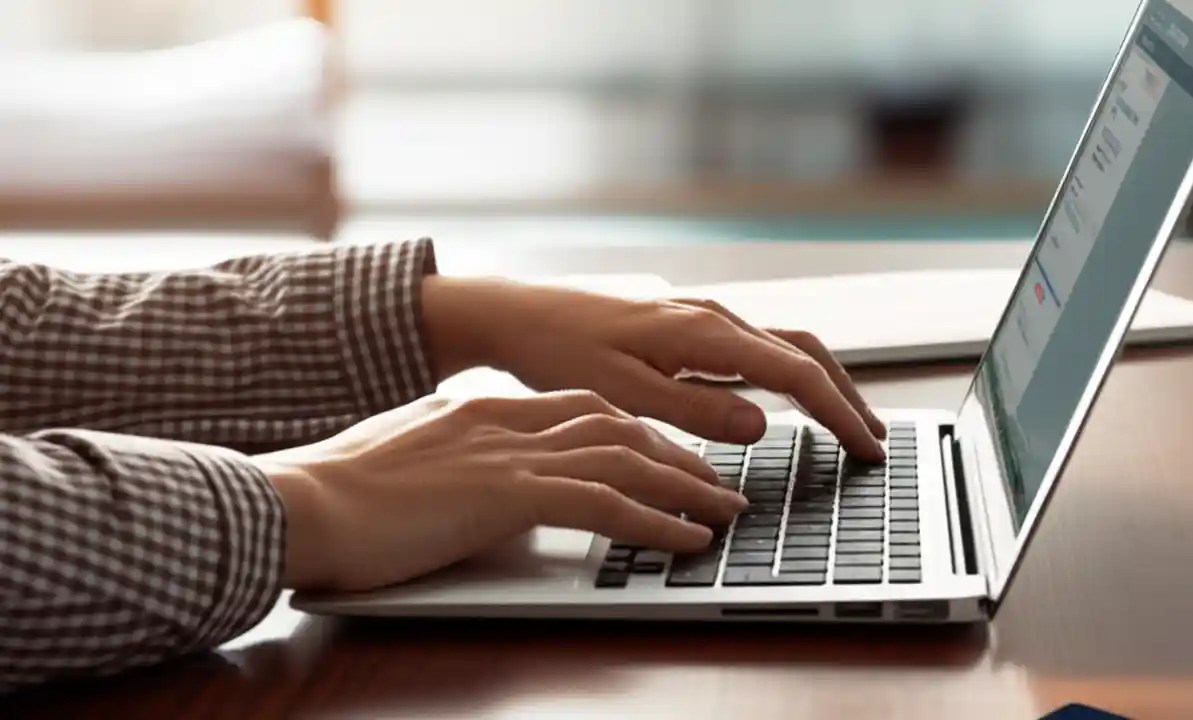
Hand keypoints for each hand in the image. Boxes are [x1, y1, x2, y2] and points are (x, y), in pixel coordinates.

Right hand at [254, 390, 745, 590]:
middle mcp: (505, 420)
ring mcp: (509, 452)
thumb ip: (452, 462)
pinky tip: (686, 538)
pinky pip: (603, 502)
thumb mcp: (407, 462)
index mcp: (482, 411)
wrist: (300, 503)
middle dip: (673, 455)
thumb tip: (474, 484)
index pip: (580, 409)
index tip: (664, 454)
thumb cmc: (337, 494)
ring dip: (684, 487)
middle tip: (714, 483)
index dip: (633, 432)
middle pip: (615, 425)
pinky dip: (655, 520)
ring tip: (723, 513)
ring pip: (624, 457)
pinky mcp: (507, 493)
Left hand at [421, 277, 885, 459]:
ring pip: (786, 344)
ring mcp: (705, 315)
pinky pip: (760, 344)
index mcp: (704, 332)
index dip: (839, 413)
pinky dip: (792, 371)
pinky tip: (793, 396)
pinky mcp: (692, 323)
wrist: (521, 314)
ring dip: (824, 382)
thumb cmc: (562, 353)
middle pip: (805, 351)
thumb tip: (763, 425)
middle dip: (846, 397)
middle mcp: (714, 316)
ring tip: (849, 421)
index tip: (867, 447)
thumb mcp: (624, 394)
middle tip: (874, 442)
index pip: (796, 373)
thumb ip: (696, 411)